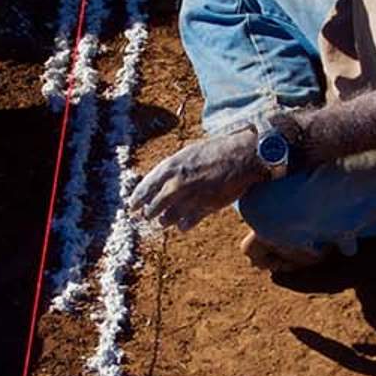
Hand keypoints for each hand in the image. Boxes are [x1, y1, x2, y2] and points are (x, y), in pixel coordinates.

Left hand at [127, 130, 266, 231]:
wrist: (243, 155)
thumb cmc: (216, 150)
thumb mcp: (188, 153)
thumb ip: (173, 168)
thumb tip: (160, 181)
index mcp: (171, 167)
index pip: (145, 188)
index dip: (137, 199)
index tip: (132, 207)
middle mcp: (177, 184)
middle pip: (153, 207)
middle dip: (149, 213)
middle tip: (148, 216)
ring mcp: (191, 197)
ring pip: (168, 218)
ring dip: (165, 220)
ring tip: (164, 221)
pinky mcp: (205, 208)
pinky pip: (186, 223)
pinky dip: (183, 225)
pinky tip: (183, 224)